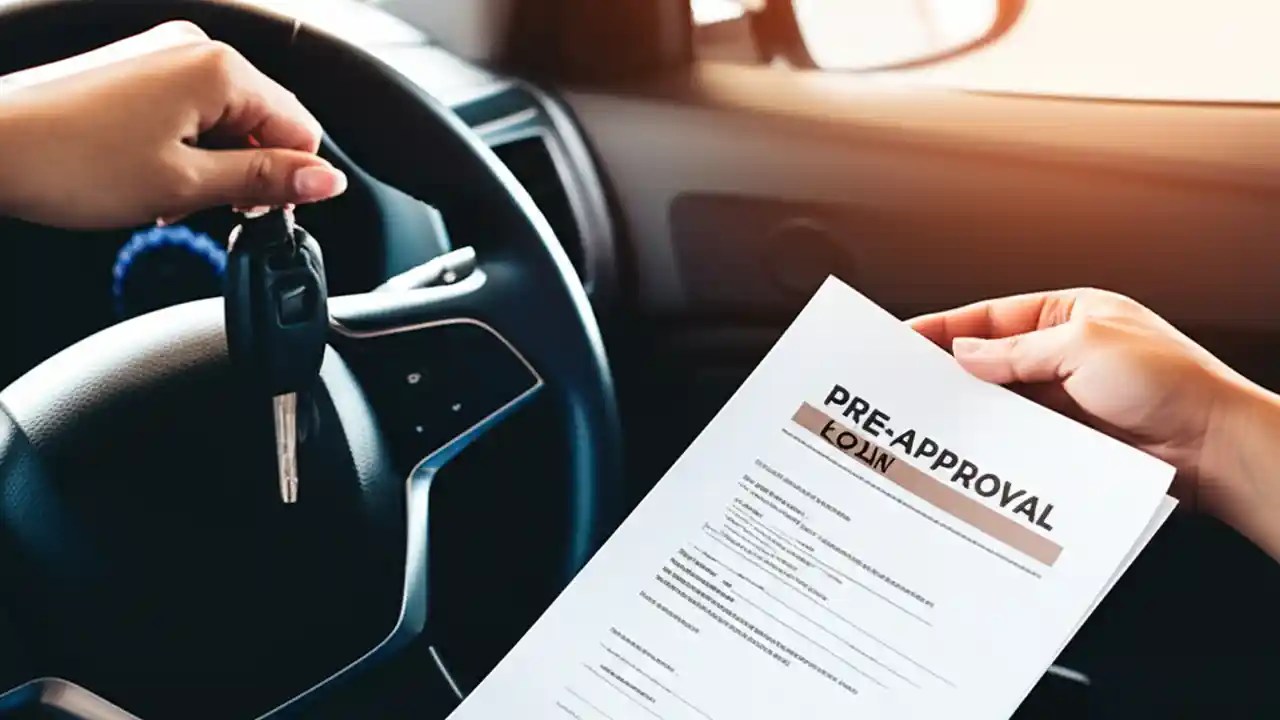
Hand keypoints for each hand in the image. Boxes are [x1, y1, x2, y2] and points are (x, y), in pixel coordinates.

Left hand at [0, 21, 346, 229]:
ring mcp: (162, 56)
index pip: (300, 128)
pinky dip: (185, 149)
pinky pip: (190, 111)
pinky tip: (154, 177)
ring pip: (226, 121)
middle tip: (208, 209)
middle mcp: (195, 49)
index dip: (290, 179)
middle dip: (248, 172)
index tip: (262, 212)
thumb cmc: (68, 161)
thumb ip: (266, 180)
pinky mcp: (137, 70)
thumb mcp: (186, 184)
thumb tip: (327, 181)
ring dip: (214, 166)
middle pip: (265, 122)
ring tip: (170, 197)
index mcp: (218, 69)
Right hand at [909, 288, 1277, 545]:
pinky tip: (973, 449)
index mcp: (1070, 315)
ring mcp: (1067, 401)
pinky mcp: (1071, 441)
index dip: (945, 328)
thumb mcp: (1084, 347)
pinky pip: (1020, 438)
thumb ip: (1017, 351)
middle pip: (991, 362)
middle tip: (907, 387)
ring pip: (1002, 404)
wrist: (1216, 449)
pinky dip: (996, 442)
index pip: (992, 317)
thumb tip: (965, 354)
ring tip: (932, 422)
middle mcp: (1064, 356)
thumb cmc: (1171, 382)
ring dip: (972, 412)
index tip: (904, 339)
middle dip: (951, 373)